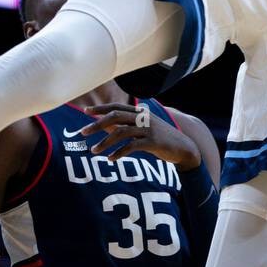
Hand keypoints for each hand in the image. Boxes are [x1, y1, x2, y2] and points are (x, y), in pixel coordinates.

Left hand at [80, 103, 200, 169]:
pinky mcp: (153, 142)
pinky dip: (119, 153)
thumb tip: (105, 126)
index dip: (100, 109)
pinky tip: (111, 159)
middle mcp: (143, 117)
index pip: (116, 107)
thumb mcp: (144, 129)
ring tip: (94, 150)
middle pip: (115, 117)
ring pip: (121, 132)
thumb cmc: (160, 139)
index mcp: (140, 112)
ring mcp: (148, 129)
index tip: (85, 111)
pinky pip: (131, 146)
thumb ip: (127, 126)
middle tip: (83, 133)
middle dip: (97, 124)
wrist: (183, 148)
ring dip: (105, 142)